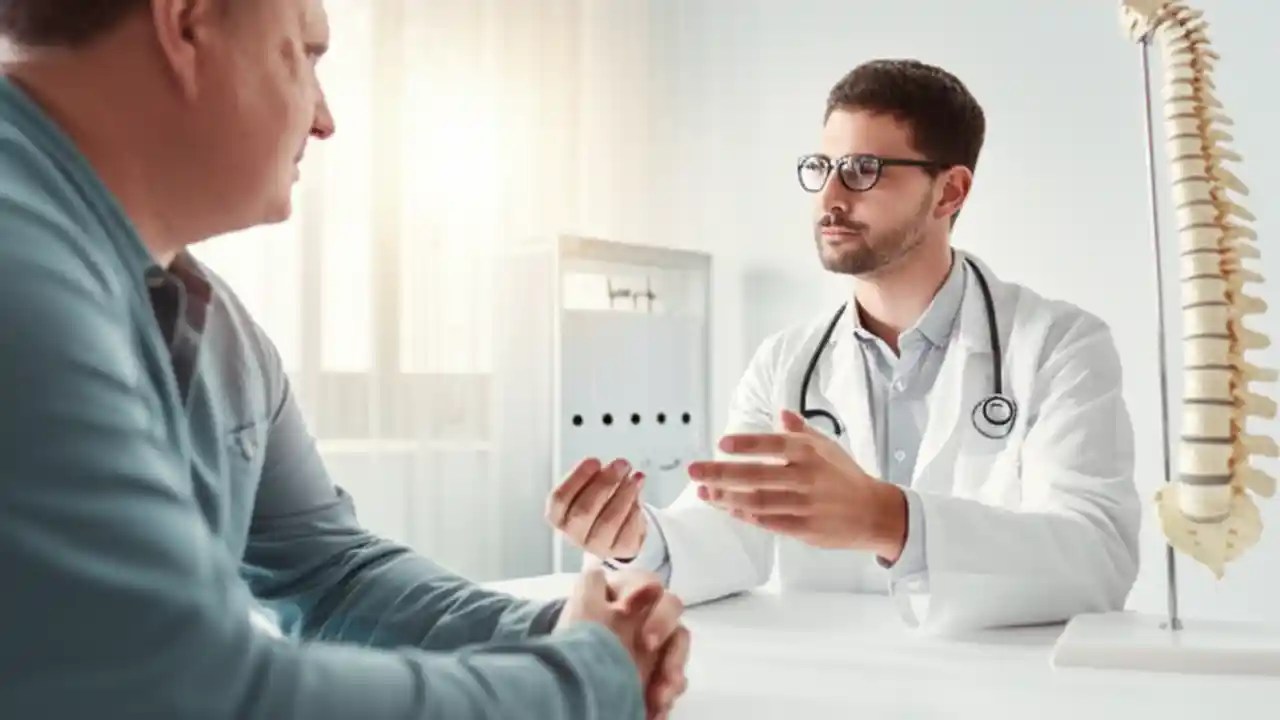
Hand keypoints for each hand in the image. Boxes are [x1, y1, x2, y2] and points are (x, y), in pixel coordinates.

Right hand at [546, 458, 646, 560]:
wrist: (617, 531)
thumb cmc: (598, 504)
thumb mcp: (589, 487)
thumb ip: (595, 476)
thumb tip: (616, 468)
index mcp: (558, 517)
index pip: (560, 498)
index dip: (577, 478)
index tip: (595, 460)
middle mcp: (573, 534)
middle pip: (584, 510)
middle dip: (605, 483)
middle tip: (621, 464)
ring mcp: (595, 546)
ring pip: (608, 521)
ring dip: (624, 494)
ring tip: (635, 477)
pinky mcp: (618, 550)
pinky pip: (628, 530)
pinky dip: (635, 509)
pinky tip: (639, 493)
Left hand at [556, 568, 689, 718]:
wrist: (574, 670)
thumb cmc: (580, 629)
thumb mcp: (580, 605)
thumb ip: (590, 586)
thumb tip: (597, 572)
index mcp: (632, 593)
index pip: (647, 582)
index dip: (642, 590)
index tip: (624, 608)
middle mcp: (651, 614)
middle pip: (671, 609)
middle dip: (662, 623)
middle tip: (648, 643)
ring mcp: (660, 645)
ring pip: (679, 647)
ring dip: (673, 669)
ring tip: (658, 695)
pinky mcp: (662, 673)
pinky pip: (675, 680)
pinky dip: (668, 694)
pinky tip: (655, 709)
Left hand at [687, 409, 907, 559]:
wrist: (875, 513)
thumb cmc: (846, 477)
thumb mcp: (828, 446)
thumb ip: (800, 431)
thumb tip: (780, 412)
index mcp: (810, 453)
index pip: (773, 445)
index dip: (747, 444)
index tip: (721, 443)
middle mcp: (805, 478)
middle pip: (755, 476)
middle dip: (720, 474)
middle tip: (694, 471)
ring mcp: (804, 505)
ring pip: (756, 502)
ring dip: (726, 497)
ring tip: (703, 492)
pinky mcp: (804, 529)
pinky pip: (767, 522)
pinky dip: (745, 515)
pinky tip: (727, 508)